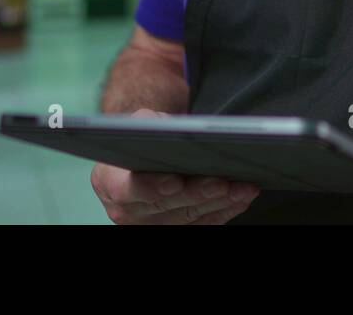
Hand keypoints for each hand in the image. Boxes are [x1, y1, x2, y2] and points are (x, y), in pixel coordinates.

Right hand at [89, 110, 260, 224]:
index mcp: (110, 182)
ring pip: (188, 218)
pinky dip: (225, 210)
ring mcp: (151, 224)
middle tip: (221, 181)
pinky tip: (242, 196)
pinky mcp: (174, 229)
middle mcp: (127, 210)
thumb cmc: (145, 137)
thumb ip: (148, 125)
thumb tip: (170, 131)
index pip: (128, 189)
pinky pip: (202, 224)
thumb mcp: (139, 123)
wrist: (146, 155)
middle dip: (196, 194)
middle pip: (165, 207)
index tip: (174, 181)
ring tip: (242, 187)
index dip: (151, 187)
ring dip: (218, 204)